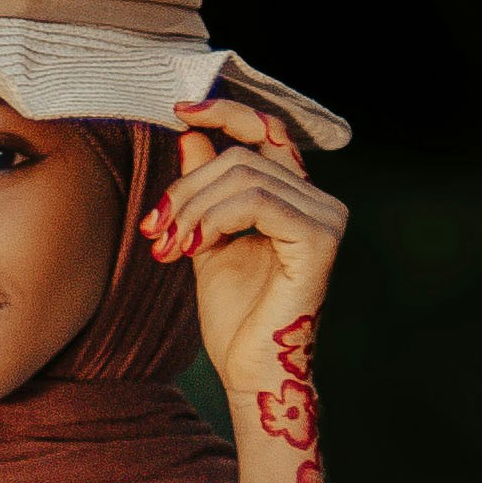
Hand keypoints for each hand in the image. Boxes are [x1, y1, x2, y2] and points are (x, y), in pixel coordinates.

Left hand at [146, 100, 349, 473]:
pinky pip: (257, 201)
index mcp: (296, 197)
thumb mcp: (206, 237)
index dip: (225, 112)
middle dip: (186, 188)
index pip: (267, 131)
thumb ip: (204, 189)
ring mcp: (325, 217)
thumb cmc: (234, 317)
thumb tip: (191, 135)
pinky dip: (215, 218)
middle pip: (241, 155)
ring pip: (243, 175)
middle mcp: (319, 201)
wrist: (250, 371)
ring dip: (193, 208)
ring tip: (171, 246)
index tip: (178, 111)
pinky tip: (195, 247)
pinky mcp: (320, 238)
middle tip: (156, 229)